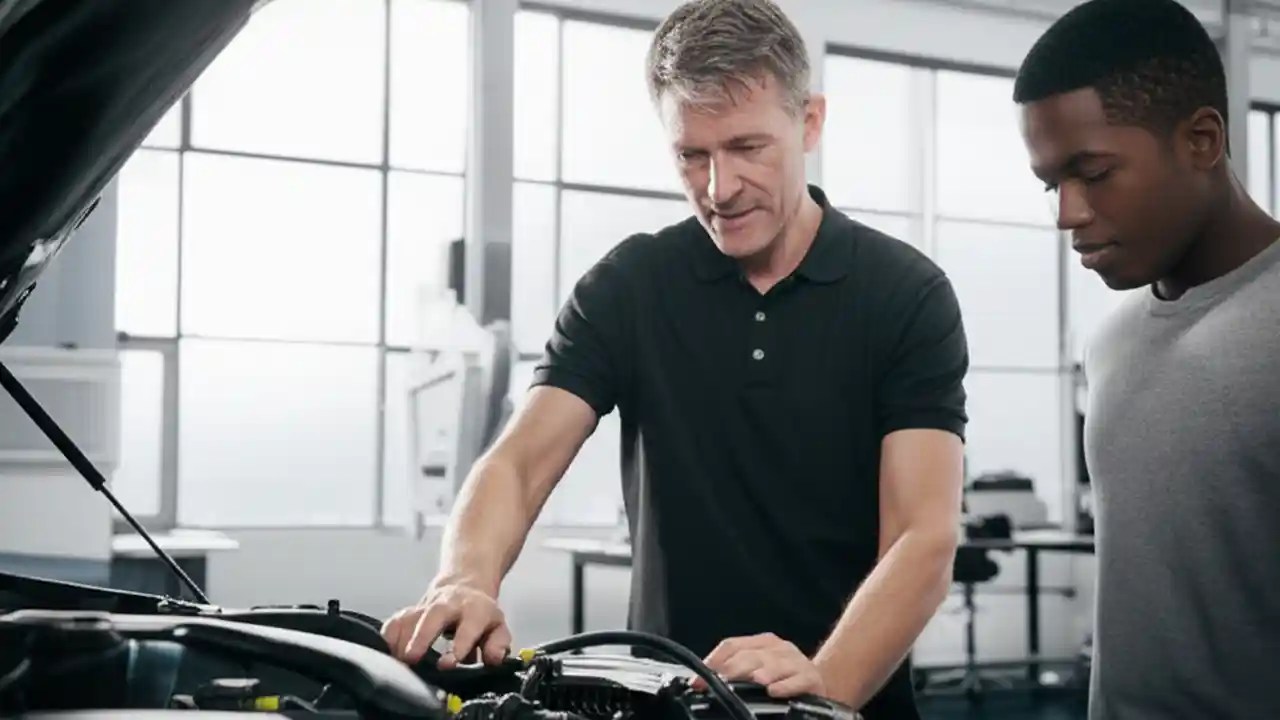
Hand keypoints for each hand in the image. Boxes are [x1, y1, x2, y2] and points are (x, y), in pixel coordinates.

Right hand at [381, 581, 511, 668]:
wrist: (465, 586)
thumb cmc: (482, 615)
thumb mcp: (498, 628)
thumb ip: (497, 645)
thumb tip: (493, 659)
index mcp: (475, 611)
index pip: (467, 628)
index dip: (458, 646)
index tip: (447, 665)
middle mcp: (449, 605)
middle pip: (433, 616)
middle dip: (421, 637)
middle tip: (410, 659)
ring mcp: (427, 606)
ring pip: (410, 618)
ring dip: (400, 639)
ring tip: (396, 662)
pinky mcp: (411, 610)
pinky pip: (396, 620)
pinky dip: (388, 635)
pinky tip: (386, 652)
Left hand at [695, 632, 826, 698]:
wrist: (817, 681)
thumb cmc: (782, 675)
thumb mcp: (758, 666)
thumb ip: (733, 668)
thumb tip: (702, 681)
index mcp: (760, 643)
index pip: (732, 646)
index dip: (713, 661)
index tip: (698, 681)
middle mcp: (777, 648)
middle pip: (751, 655)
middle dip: (733, 669)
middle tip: (720, 681)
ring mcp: (795, 661)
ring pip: (775, 665)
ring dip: (763, 672)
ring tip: (753, 680)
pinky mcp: (811, 678)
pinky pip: (798, 680)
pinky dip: (786, 685)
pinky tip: (775, 691)